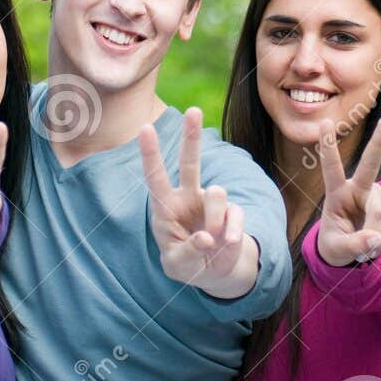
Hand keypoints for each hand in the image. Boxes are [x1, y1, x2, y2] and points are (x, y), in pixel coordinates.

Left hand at [142, 108, 256, 295]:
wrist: (213, 271)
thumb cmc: (186, 263)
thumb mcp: (178, 265)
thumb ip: (189, 253)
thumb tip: (207, 237)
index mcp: (165, 207)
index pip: (155, 177)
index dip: (150, 153)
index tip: (145, 127)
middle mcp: (187, 197)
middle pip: (189, 162)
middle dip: (191, 136)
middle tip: (193, 110)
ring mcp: (211, 203)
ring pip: (216, 194)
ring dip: (214, 220)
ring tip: (211, 243)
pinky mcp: (232, 211)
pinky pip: (235, 214)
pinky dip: (232, 232)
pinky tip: (227, 244)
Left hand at [315, 116, 380, 266]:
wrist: (352, 250)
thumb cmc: (336, 245)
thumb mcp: (337, 250)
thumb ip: (353, 245)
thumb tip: (375, 238)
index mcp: (337, 193)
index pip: (331, 167)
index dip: (329, 146)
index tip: (326, 122)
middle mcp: (358, 188)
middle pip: (370, 163)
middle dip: (380, 141)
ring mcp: (376, 194)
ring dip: (377, 231)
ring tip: (365, 243)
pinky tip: (377, 237)